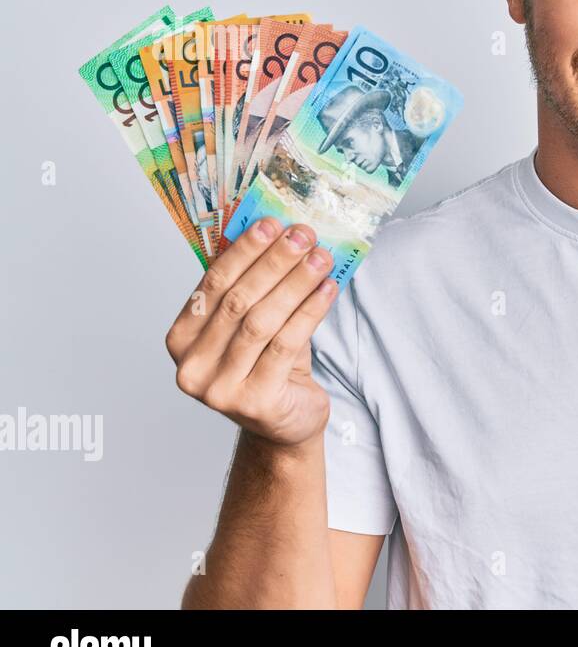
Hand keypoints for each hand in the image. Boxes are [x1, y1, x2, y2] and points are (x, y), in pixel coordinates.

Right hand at [164, 218, 337, 446]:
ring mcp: (219, 389)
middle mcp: (191, 366)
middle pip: (238, 301)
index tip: (271, 224)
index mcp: (181, 338)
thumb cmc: (268, 365)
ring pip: (262, 322)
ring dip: (295, 283)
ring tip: (321, 258)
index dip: (244, 251)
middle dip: (274, 262)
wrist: (286, 423)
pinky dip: (309, 312)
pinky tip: (327, 290)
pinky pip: (286, 345)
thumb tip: (276, 232)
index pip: (212, 284)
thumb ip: (252, 286)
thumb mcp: (253, 323)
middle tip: (303, 235)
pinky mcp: (255, 402)